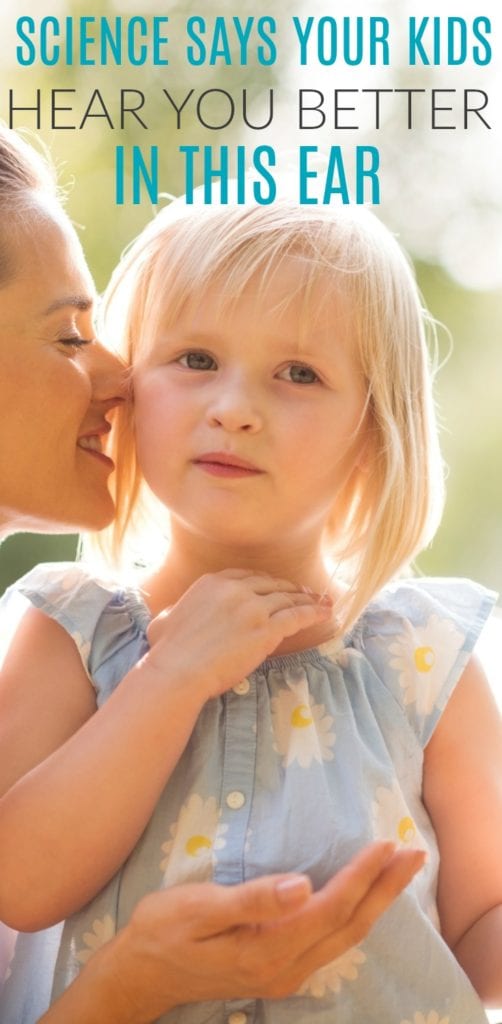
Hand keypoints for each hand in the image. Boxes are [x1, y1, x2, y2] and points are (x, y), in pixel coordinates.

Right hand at [89, 841, 424, 1022]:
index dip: (363, 876)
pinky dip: (355, 917)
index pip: (330, 907)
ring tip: (400, 872)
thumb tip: (302, 884)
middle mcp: (284, 969)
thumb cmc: (162, 931)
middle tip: (415, 853)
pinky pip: (332, 944)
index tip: (388, 844)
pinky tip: (364, 900)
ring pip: (345, 938)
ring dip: (377, 903)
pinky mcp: (278, 972)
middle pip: (350, 926)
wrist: (140, 975)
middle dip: (386, 889)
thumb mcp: (199, 907)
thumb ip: (253, 899)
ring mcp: (284, 975)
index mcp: (266, 949)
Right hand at [145, 569, 332, 702]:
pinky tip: (325, 614)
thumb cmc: (167, 651)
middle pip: (271, 585)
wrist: (178, 671)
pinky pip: (297, 617)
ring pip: (287, 600)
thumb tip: (171, 616)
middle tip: (304, 593)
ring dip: (307, 600)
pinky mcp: (266, 631)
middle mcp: (235, 590)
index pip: (247, 576)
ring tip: (321, 602)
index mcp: (212, 582)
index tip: (275, 586)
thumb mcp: (165, 620)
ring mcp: (252, 608)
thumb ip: (175, 611)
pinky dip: (313, 614)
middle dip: (290, 589)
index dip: (266, 582)